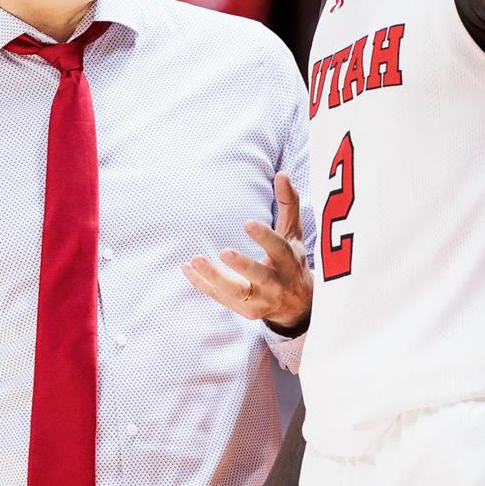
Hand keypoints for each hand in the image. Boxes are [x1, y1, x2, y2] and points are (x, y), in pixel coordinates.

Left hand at [183, 174, 311, 333]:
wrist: (297, 305)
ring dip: (214, 278)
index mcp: (289, 262)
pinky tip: (187, 268)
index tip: (247, 223)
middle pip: (259, 276)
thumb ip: (288, 204)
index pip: (278, 249)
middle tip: (224, 252)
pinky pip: (220, 297)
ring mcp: (261, 300)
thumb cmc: (291, 261)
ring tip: (195, 260)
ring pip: (236, 292)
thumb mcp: (294, 234)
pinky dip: (202, 284)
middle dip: (242, 266)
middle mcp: (276, 283)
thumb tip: (282, 173)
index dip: (264, 237)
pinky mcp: (245, 311)